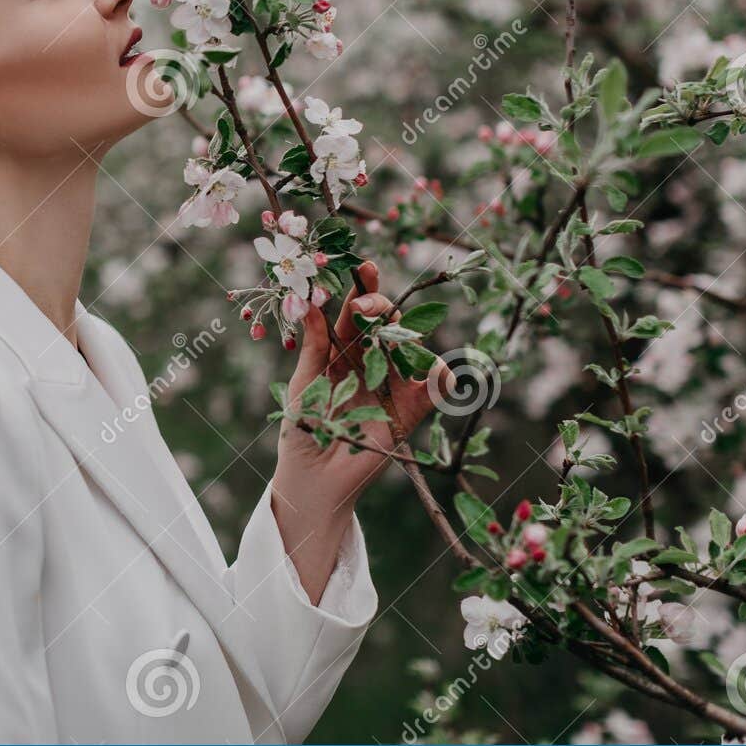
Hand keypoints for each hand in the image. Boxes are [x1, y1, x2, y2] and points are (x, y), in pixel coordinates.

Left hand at [276, 261, 453, 507]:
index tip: (363, 267)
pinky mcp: (411, 411)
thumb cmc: (303, 429)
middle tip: (363, 307)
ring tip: (392, 331)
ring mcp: (393, 384)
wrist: (314, 478)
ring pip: (412, 348)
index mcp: (342, 351)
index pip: (354, 314)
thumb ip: (313, 345)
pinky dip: (442, 377)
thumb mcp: (305, 382)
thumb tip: (310, 302)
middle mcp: (371, 362)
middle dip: (380, 307)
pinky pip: (435, 389)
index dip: (361, 290)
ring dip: (408, 335)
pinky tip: (437, 370)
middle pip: (386, 324)